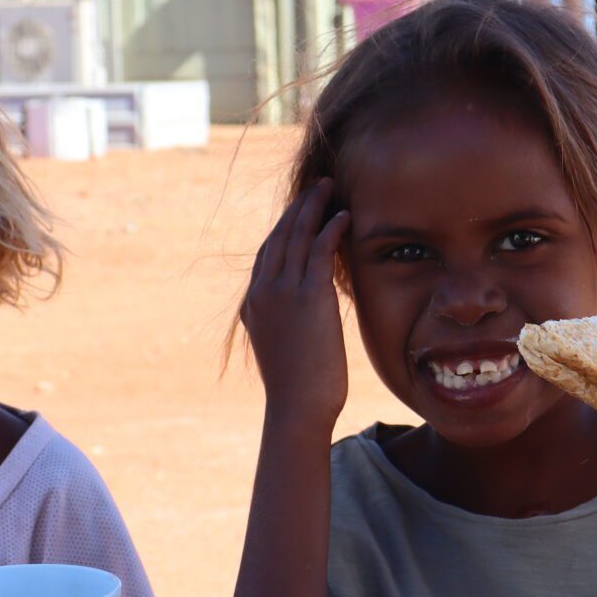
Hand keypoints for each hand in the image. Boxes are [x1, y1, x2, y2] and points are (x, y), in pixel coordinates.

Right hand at [243, 179, 350, 430]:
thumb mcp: (283, 350)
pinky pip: (318, 251)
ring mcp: (282, 292)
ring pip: (297, 236)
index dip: (284, 228)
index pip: (267, 254)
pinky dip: (330, 229)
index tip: (300, 211)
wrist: (297, 408)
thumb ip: (287, 327)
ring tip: (330, 188)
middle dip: (298, 208)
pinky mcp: (307, 296)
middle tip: (316, 188)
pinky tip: (343, 217)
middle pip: (279, 236)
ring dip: (314, 207)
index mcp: (253, 305)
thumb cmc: (298, 390)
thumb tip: (303, 323)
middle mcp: (263, 292)